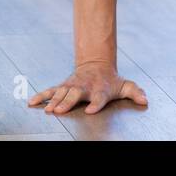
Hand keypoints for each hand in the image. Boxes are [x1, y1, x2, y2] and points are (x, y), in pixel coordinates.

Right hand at [27, 61, 148, 114]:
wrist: (95, 65)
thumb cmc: (110, 80)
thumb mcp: (125, 85)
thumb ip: (135, 92)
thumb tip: (145, 100)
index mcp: (99, 89)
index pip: (99, 97)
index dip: (96, 104)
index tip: (91, 110)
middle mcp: (83, 87)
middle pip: (75, 95)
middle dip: (67, 102)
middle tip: (59, 110)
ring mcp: (71, 86)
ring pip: (60, 93)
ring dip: (52, 101)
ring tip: (46, 109)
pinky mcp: (62, 87)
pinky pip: (49, 91)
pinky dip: (40, 96)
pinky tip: (31, 102)